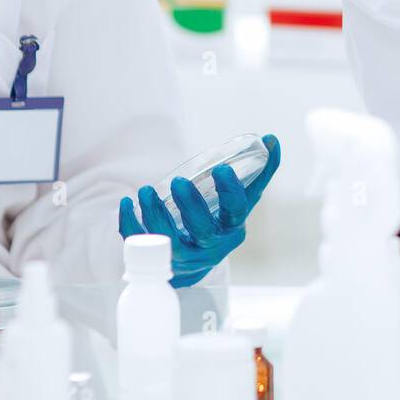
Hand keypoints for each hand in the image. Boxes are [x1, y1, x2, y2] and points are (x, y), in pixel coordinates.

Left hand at [118, 135, 280, 288]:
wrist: (198, 260)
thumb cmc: (221, 222)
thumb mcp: (241, 201)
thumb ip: (260, 172)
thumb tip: (271, 138)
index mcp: (233, 226)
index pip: (236, 210)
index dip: (230, 190)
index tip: (220, 169)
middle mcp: (212, 245)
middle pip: (203, 230)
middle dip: (191, 205)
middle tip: (178, 181)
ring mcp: (185, 256)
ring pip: (170, 241)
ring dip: (156, 215)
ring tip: (146, 191)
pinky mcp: (160, 260)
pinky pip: (144, 245)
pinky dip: (132, 225)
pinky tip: (128, 204)